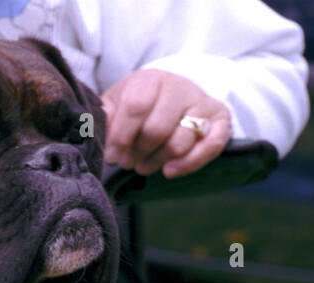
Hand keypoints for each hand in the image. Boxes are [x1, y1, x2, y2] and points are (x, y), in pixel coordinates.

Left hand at [101, 70, 230, 178]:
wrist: (177, 99)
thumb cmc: (142, 106)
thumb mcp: (118, 104)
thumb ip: (106, 116)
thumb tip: (93, 130)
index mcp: (151, 79)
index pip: (135, 107)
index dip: (121, 137)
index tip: (112, 154)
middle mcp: (179, 87)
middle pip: (156, 130)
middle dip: (138, 153)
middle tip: (128, 162)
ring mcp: (202, 104)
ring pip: (179, 144)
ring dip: (158, 162)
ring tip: (145, 164)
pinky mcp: (220, 122)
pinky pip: (210, 147)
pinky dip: (188, 164)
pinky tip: (169, 171)